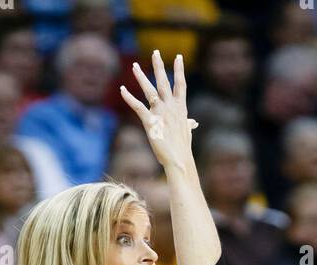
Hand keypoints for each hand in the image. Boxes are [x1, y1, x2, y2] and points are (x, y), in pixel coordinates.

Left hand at [120, 51, 197, 169]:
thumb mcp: (187, 132)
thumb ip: (188, 124)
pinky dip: (129, 97)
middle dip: (158, 66)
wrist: (179, 159)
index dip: (179, 70)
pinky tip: (122, 89)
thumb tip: (194, 123)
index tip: (179, 57)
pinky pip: (138, 106)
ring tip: (134, 66)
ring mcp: (160, 113)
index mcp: (180, 108)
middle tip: (155, 52)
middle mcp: (170, 107)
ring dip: (141, 77)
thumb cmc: (182, 148)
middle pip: (164, 81)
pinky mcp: (150, 122)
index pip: (180, 84)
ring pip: (149, 90)